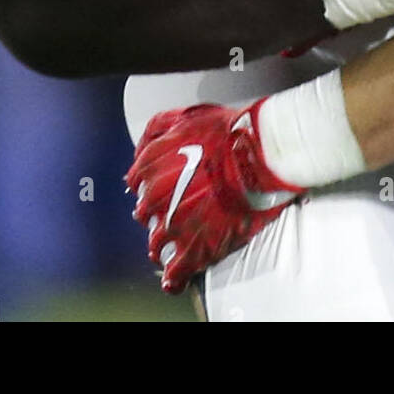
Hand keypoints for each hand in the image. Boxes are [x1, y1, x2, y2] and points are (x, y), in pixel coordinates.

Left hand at [126, 101, 302, 292]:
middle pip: (145, 213)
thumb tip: (140, 148)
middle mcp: (155, 198)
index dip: (150, 185)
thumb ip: (157, 128)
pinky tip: (177, 276)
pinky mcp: (195, 249)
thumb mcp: (186, 115)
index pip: (137, 182)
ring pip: (156, 244)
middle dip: (158, 212)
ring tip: (182, 240)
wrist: (257, 154)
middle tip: (179, 208)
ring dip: (164, 243)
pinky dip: (174, 278)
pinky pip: (174, 274)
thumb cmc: (227, 133)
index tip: (162, 188)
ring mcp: (173, 226)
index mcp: (151, 167)